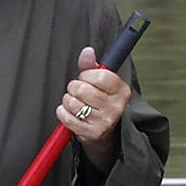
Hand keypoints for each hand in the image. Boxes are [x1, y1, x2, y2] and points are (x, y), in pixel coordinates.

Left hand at [57, 46, 130, 170]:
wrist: (104, 131)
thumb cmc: (100, 102)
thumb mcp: (100, 82)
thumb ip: (91, 66)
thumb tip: (87, 52)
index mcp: (122, 91)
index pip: (100, 76)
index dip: (86, 75)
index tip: (85, 78)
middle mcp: (116, 107)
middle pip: (83, 89)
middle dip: (74, 88)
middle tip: (78, 91)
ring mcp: (105, 121)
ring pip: (73, 103)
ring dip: (68, 100)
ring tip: (75, 102)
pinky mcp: (92, 133)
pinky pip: (67, 117)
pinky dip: (63, 112)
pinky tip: (69, 112)